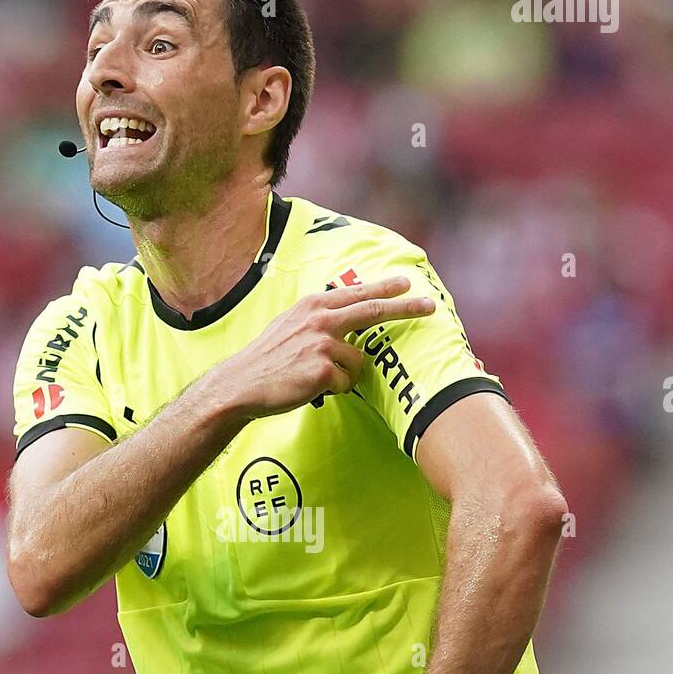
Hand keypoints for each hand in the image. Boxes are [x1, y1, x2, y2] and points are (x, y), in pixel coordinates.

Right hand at [215, 276, 434, 418]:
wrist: (241, 384)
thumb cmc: (266, 359)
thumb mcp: (289, 325)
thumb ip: (317, 318)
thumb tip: (344, 316)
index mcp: (313, 306)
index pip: (357, 294)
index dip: (385, 288)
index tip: (406, 283)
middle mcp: (321, 320)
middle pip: (374, 311)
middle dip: (407, 308)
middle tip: (431, 306)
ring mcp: (323, 345)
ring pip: (358, 362)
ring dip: (343, 374)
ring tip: (313, 376)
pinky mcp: (324, 371)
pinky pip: (347, 383)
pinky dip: (334, 390)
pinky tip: (309, 387)